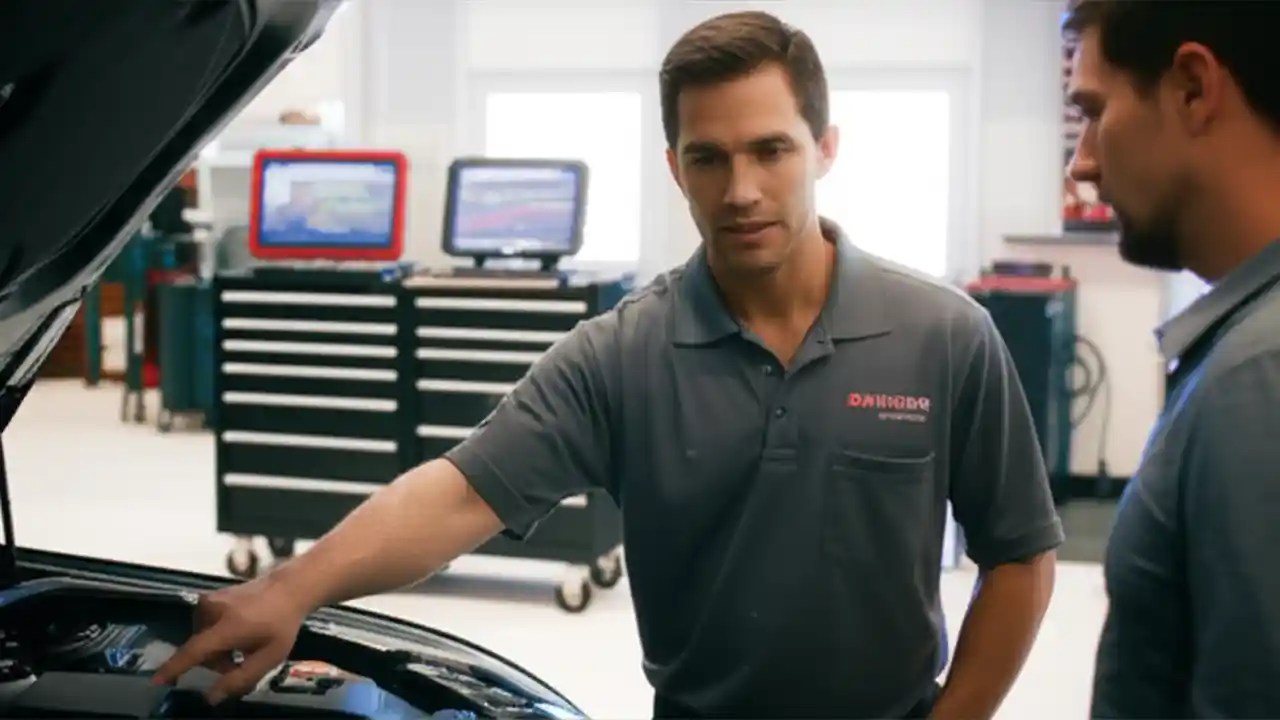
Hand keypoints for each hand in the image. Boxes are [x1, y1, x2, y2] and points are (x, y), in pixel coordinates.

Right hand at [151, 574, 311, 704]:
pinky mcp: (211, 596)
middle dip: (217, 662)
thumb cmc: (282, 624)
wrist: (288, 588)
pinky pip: (205, 625)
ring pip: (202, 638)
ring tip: (242, 645)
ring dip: (217, 648)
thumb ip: (240, 679)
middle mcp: (212, 609)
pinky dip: (217, 634)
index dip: (174, 668)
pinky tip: (238, 631)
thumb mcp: (269, 657)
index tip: (156, 680)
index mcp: (227, 625)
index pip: (194, 650)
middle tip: (241, 660)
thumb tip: (211, 697)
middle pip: (200, 649)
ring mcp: (210, 599)